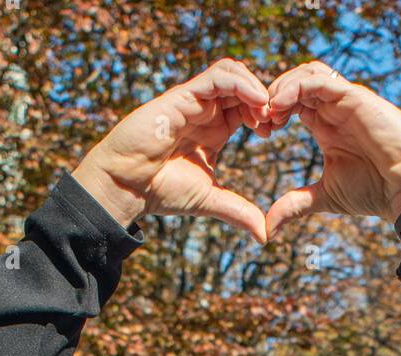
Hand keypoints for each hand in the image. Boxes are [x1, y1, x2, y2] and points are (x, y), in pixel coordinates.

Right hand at [71, 59, 270, 241]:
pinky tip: (256, 101)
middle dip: (263, 98)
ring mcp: (194, 101)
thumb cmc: (160, 191)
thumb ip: (237, 211)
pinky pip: (218, 76)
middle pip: (243, 86)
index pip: (247, 107)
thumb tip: (264, 236)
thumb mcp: (209, 199)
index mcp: (214, 130)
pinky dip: (241, 83)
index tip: (273, 132)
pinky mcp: (183, 95)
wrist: (127, 186)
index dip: (264, 113)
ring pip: (233, 74)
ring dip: (255, 87)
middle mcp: (205, 111)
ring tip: (266, 110)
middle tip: (274, 120)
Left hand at [263, 62, 400, 239]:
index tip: (259, 131)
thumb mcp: (323, 196)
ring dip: (281, 87)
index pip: (291, 101)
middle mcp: (334, 107)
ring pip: (306, 73)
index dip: (271, 110)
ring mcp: (345, 100)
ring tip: (268, 112)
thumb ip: (294, 205)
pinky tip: (279, 107)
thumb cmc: (373, 190)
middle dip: (271, 96)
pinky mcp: (355, 97)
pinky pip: (320, 80)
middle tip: (258, 120)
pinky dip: (295, 87)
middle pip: (295, 81)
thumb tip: (267, 229)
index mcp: (325, 124)